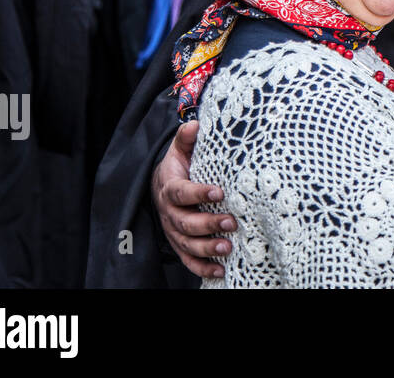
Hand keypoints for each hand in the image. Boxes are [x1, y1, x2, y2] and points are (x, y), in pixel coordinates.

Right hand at [151, 121, 235, 277]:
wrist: (162, 187)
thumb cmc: (179, 168)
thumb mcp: (180, 151)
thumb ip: (186, 139)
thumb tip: (195, 124)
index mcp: (169, 188)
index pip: (181, 192)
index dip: (198, 193)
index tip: (219, 191)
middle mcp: (169, 213)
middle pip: (184, 222)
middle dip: (208, 224)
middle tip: (231, 222)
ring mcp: (173, 231)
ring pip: (186, 244)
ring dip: (207, 248)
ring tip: (228, 247)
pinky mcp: (180, 245)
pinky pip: (188, 259)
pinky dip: (203, 267)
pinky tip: (221, 270)